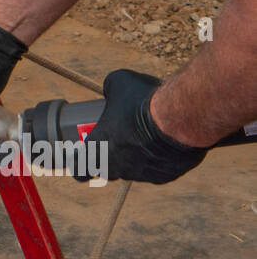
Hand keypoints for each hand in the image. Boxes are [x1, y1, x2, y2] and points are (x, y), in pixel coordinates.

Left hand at [82, 70, 208, 183]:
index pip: (79, 170)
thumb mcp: (119, 82)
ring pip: (135, 171)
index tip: (84, 159)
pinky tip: (169, 144)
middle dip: (111, 158)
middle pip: (108, 171)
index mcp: (98, 150)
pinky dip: (162, 160)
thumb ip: (110, 88)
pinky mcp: (164, 176)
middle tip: (121, 142)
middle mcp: (116, 168)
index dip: (80, 166)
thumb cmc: (142, 101)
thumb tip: (111, 89)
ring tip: (149, 138)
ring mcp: (140, 175)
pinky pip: (159, 170)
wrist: (179, 117)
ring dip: (138, 158)